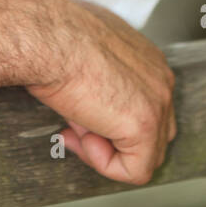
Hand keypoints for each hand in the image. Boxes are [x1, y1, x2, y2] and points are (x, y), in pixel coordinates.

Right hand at [25, 0, 176, 185]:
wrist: (44, 36)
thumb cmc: (53, 39)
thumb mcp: (83, 57)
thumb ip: (98, 82)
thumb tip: (87, 109)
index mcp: (148, 60)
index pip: (144, 109)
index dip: (107, 122)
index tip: (74, 116)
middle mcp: (161, 79)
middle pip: (153, 135)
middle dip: (111, 139)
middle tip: (71, 128)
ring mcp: (158, 102)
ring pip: (145, 156)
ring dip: (106, 151)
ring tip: (74, 126)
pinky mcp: (145, 125)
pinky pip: (135, 170)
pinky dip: (104, 164)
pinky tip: (81, 135)